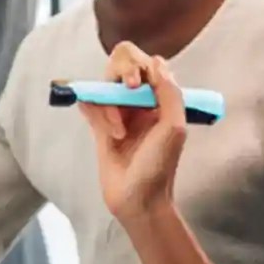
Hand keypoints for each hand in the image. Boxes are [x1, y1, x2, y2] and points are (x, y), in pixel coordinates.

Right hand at [80, 42, 187, 220]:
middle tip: (126, 89)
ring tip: (118, 133)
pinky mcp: (100, 127)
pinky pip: (89, 104)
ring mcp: (118, 113)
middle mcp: (139, 103)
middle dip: (119, 74)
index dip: (137, 65)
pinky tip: (108, 134)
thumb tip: (157, 62)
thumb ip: (169, 92)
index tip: (134, 83)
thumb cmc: (159, 168)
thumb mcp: (174, 128)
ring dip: (108, 106)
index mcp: (160, 99)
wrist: (137, 201)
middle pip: (120, 66)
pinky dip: (94, 114)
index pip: (146, 64)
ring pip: (103, 87)